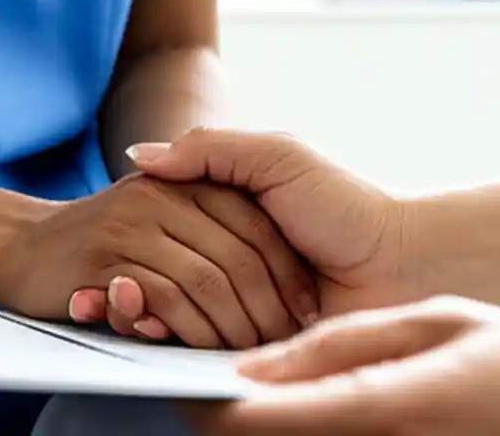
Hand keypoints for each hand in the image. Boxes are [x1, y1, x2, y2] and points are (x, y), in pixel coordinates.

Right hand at [0, 174, 317, 348]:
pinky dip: (189, 329)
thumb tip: (269, 234)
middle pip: (238, 255)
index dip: (286, 274)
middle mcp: (162, 194)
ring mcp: (132, 223)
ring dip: (233, 325)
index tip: (304, 315)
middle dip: (266, 308)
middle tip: (279, 347)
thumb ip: (209, 206)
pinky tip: (198, 349)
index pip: (256, 226)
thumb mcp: (159, 208)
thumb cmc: (96, 237)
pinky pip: (165, 297)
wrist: (16, 245)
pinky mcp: (105, 258)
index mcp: (186, 182)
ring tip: (245, 354)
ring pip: (207, 279)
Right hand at [74, 129, 409, 330]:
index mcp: (227, 213)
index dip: (133, 235)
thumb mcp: (277, 158)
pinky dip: (166, 338)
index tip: (100, 242)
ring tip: (110, 311)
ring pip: (169, 310)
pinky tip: (145, 329)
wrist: (401, 266)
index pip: (162, 224)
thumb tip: (140, 156)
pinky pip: (200, 346)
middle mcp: (227, 259)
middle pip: (160, 271)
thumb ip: (210, 150)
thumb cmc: (343, 204)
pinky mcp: (252, 349)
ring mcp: (237, 306)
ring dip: (138, 313)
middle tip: (98, 292)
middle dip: (130, 283)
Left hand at [188, 296, 499, 435]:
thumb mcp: (447, 324)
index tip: (184, 376)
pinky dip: (311, 434)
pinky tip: (321, 406)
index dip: (202, 402)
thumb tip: (259, 368)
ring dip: (267, 428)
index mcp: (386, 409)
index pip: (254, 423)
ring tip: (266, 388)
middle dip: (227, 419)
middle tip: (217, 375)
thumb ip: (347, 344)